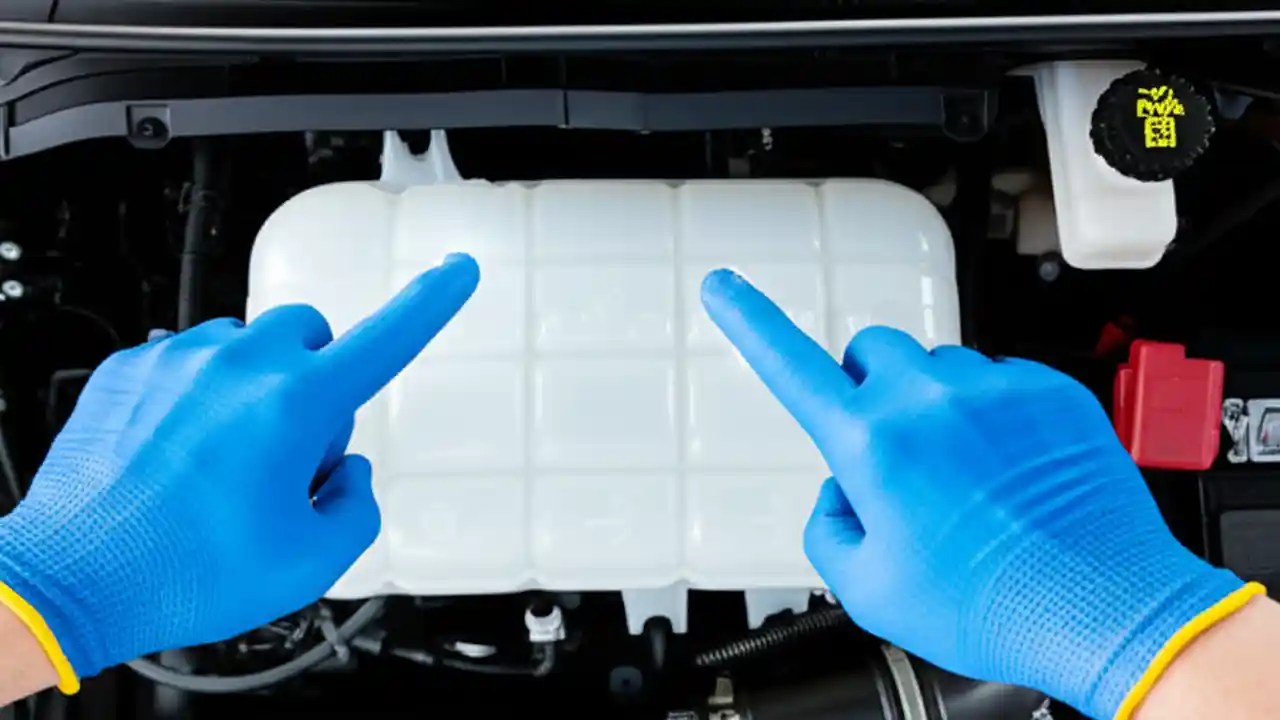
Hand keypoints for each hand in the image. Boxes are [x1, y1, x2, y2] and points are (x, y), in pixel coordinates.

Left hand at [0, 253, 478, 688]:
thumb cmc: (183, 572)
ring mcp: (179, 359)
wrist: (72, 579)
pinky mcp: (130, 368)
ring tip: (224, 463)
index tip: (456, 271)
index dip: (432, 302)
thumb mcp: (308, 564)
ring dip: (256, 388)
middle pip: (312, 335)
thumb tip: (346, 476)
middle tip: (290, 454)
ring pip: (248, 347)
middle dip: (317, 381)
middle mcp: (240, 364)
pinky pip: (188, 360)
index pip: (388, 338)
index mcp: (296, 404)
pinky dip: (198, 398)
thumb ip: (357, 509)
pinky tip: (179, 455)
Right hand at [701, 269, 1250, 718]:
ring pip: (937, 366)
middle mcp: (929, 401)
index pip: (790, 365)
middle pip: (872, 352)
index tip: (724, 288)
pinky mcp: (1050, 389)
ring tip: (966, 477)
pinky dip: (991, 415)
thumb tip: (841, 491)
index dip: (749, 322)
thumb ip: (827, 529)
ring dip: (933, 404)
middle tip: (893, 450)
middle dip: (867, 389)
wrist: (1109, 609)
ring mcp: (995, 388)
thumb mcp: (870, 591)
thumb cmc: (993, 605)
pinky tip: (1011, 471)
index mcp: (872, 446)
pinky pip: (998, 378)